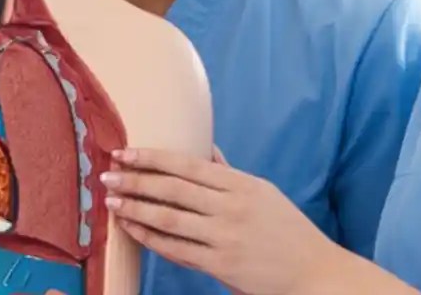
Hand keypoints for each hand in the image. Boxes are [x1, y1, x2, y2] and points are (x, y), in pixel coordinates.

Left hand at [101, 147, 343, 294]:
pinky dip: (150, 238)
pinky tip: (132, 230)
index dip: (152, 157)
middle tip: (106, 176)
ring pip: (168, 218)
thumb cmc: (287, 230)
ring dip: (135, 208)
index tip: (124, 153)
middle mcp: (231, 207)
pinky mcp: (220, 265)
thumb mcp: (263, 192)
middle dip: (135, 180)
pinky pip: (176, 249)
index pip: (186, 164)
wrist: (315, 273)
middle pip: (172, 188)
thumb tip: (206, 148)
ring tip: (112, 202)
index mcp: (241, 184)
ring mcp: (225, 236)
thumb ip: (229, 172)